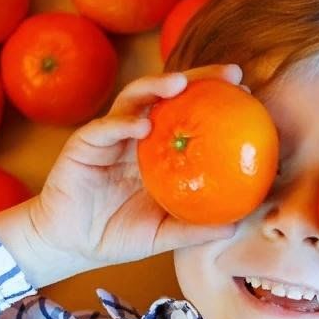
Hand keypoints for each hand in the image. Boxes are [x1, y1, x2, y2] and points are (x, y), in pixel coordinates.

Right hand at [0, 65, 244, 287]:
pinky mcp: (84, 144)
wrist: (70, 245)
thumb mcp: (163, 234)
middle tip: (231, 74)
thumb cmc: (117, 236)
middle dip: (199, 78)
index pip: (191, 114)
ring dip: (157, 86)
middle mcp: (138, 135)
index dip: (217, 100)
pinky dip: (123, 123)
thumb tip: (236, 226)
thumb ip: (195, 228)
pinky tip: (142, 124)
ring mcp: (112, 135)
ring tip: (181, 83)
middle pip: (169, 95)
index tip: (249, 95)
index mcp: (160, 150)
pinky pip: (104, 128)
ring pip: (135, 99)